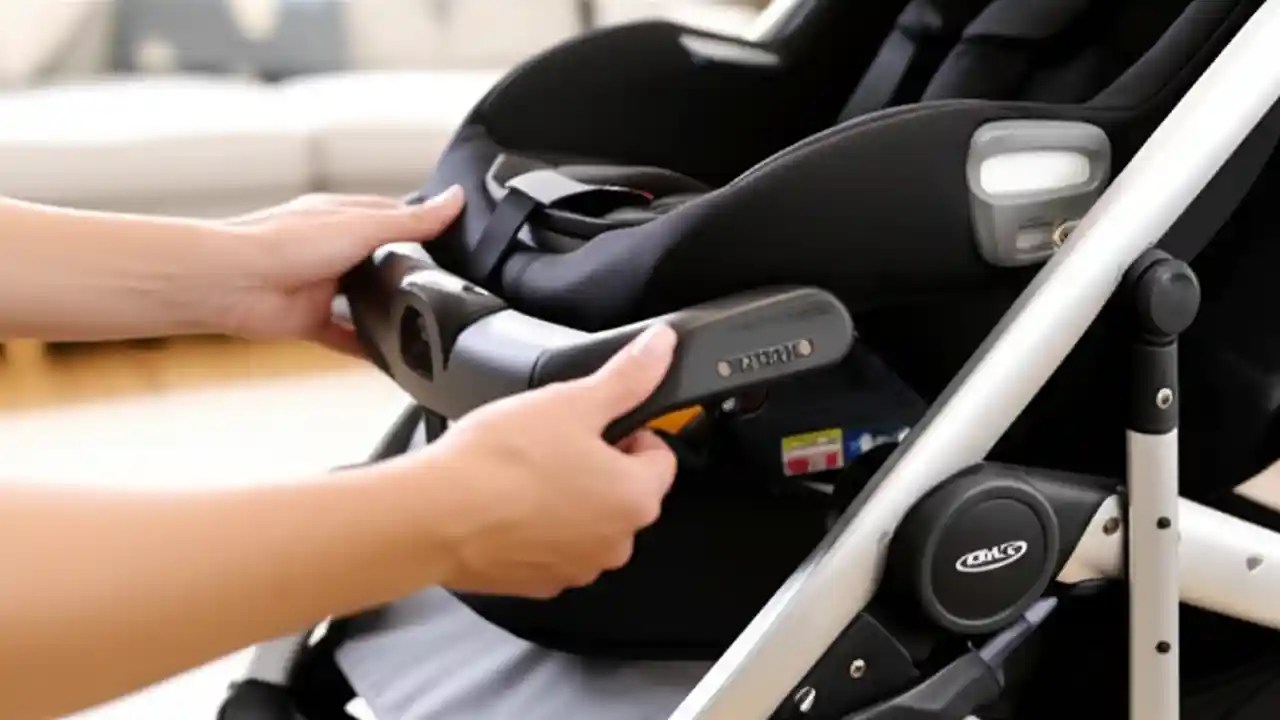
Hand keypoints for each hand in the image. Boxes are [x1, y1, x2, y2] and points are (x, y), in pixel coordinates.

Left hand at [213, 187, 464, 355]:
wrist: (232, 282)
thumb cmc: (283, 242)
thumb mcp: (362, 226)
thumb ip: (411, 221)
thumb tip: (454, 201)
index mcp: (343, 216)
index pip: (393, 216)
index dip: (424, 225)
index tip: (455, 235)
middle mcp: (333, 249)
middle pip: (380, 259)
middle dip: (407, 270)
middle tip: (446, 282)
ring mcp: (322, 285)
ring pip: (365, 298)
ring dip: (387, 308)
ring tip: (425, 319)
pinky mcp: (311, 319)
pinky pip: (346, 336)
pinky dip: (367, 346)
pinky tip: (391, 356)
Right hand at [398, 325, 680, 598]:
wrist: (433, 517)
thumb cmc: (501, 460)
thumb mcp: (572, 401)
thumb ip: (628, 376)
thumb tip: (664, 346)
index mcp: (636, 498)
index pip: (659, 456)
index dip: (626, 431)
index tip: (590, 423)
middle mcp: (616, 543)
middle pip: (624, 492)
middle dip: (597, 466)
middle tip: (552, 443)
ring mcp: (576, 569)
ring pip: (587, 521)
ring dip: (568, 498)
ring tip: (524, 473)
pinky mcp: (537, 583)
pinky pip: (551, 548)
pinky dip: (537, 528)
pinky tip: (506, 505)